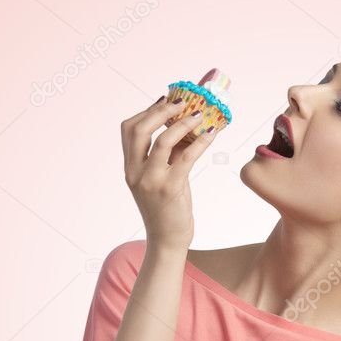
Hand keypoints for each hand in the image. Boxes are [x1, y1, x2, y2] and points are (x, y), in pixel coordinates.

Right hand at [120, 98, 218, 249]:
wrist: (167, 240)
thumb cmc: (167, 208)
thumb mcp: (164, 177)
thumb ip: (169, 154)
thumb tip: (186, 127)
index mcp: (129, 168)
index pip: (129, 130)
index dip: (147, 111)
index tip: (165, 100)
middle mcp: (135, 173)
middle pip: (139, 130)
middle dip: (160, 111)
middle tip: (181, 103)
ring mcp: (151, 181)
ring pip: (163, 141)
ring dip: (183, 123)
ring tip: (200, 115)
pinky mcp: (170, 189)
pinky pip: (186, 157)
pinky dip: (200, 142)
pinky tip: (211, 134)